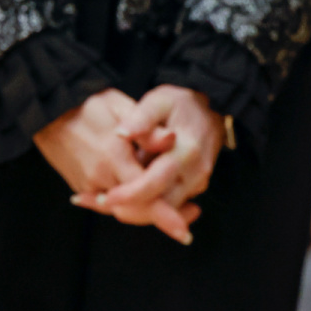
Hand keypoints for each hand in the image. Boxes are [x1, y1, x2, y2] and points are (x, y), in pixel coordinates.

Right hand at [37, 90, 187, 235]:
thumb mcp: (120, 105)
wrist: (49, 114)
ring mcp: (89, 186)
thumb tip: (172, 139)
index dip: (167, 215)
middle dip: (163, 217)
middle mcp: (100, 177)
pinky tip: (147, 199)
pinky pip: (109, 204)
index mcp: (113, 156)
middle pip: (136, 209)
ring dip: (148, 212)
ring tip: (176, 211)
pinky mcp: (82, 188)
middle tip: (190, 218)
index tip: (184, 231)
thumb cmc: (88, 106)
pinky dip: (129, 206)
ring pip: (123, 210)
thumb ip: (147, 127)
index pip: (145, 194)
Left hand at [95, 85, 224, 244]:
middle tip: (96, 200)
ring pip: (163, 210)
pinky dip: (145, 204)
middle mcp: (194, 174)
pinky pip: (168, 205)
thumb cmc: (183, 104)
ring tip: (101, 197)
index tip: (104, 197)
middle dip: (128, 208)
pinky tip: (120, 195)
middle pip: (159, 207)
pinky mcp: (193, 189)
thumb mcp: (161, 100)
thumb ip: (141, 117)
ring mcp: (196, 184)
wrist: (214, 110)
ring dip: (134, 208)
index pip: (154, 183)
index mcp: (185, 151)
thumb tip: (121, 133)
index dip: (129, 194)